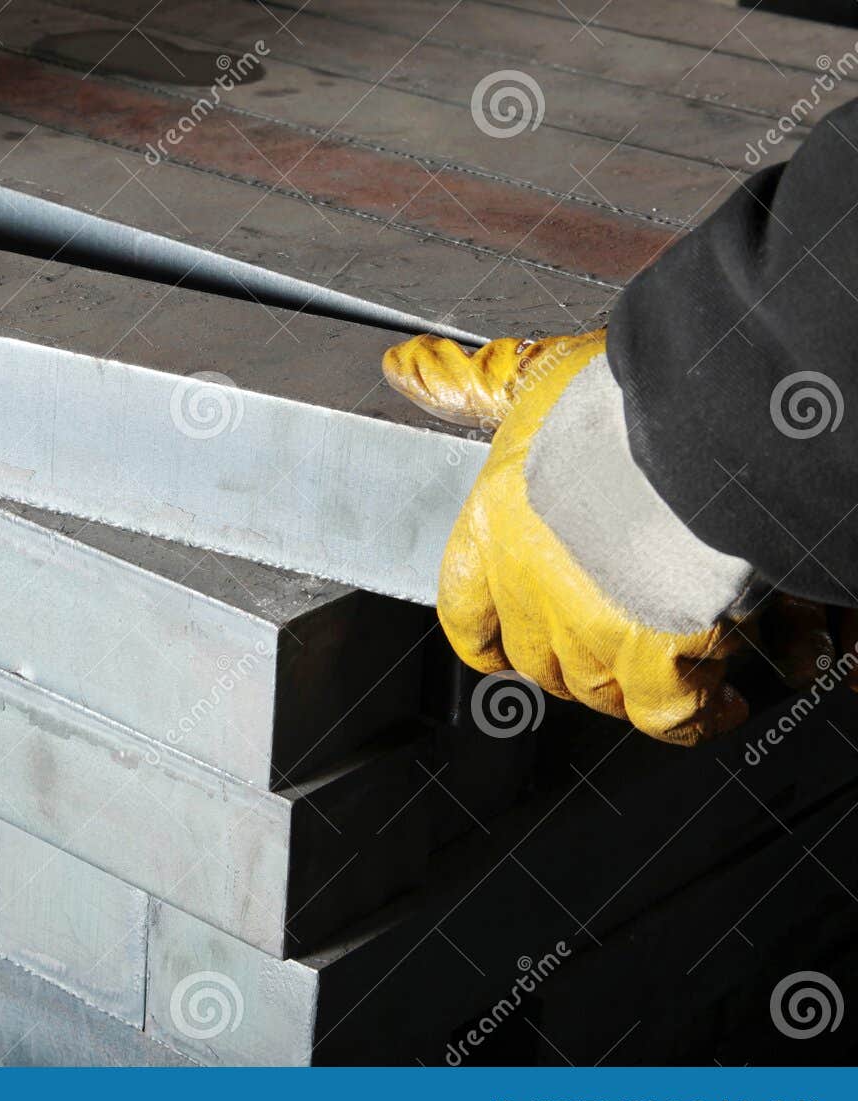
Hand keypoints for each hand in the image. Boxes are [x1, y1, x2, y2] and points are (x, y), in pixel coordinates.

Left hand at [384, 330, 762, 744]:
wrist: (695, 423)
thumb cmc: (617, 394)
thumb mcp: (529, 380)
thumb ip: (467, 387)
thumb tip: (401, 368)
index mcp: (490, 526)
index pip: (462, 611)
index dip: (486, 637)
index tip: (500, 652)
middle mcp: (527, 587)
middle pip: (535, 657)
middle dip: (570, 657)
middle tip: (615, 638)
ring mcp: (587, 629)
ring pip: (596, 688)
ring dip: (631, 683)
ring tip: (672, 660)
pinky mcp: (657, 658)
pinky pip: (666, 713)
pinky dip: (696, 713)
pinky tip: (718, 701)